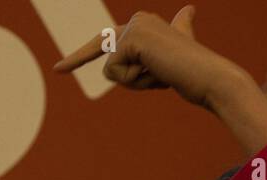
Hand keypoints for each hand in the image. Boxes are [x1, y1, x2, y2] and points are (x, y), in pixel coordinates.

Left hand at [54, 7, 249, 110]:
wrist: (209, 79)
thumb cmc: (192, 74)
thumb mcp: (175, 56)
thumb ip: (179, 31)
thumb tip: (188, 10)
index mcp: (143, 24)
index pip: (104, 42)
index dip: (78, 57)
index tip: (56, 70)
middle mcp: (137, 20)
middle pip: (105, 58)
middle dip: (120, 75)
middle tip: (137, 73)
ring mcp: (134, 27)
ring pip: (111, 69)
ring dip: (135, 81)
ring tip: (161, 73)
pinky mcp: (131, 39)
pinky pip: (116, 73)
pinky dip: (136, 81)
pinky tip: (159, 72)